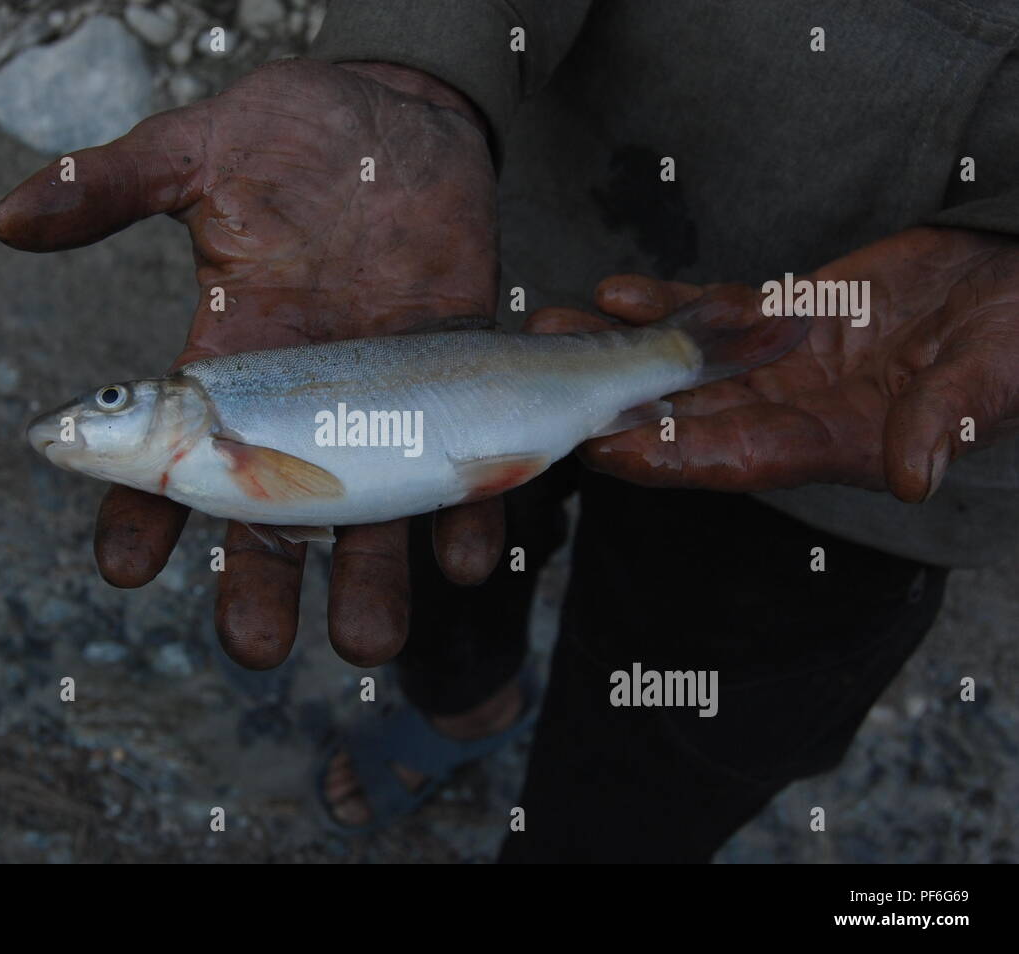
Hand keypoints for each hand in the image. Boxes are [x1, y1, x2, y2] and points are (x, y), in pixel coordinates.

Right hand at [0, 58, 501, 668]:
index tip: (122, 567)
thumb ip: (111, 186)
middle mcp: (299, 409)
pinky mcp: (453, 393)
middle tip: (255, 648)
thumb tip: (7, 219)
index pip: (169, 462)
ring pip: (368, 521)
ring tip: (368, 642)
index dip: (141, 517)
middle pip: (270, 521)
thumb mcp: (199, 150)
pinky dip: (464, 513)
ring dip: (369, 586)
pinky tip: (460, 551)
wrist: (406, 120)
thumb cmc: (294, 134)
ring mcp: (377, 410)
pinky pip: (463, 472)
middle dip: (261, 590)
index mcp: (227, 369)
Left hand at [525, 227, 1018, 500]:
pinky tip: (616, 291)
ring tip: (551, 327)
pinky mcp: (784, 314)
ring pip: (681, 361)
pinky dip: (666, 303)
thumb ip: (943, 424)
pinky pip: (712, 312)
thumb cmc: (1014, 341)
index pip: (730, 457)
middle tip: (539, 381)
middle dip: (609, 401)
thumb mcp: (987, 381)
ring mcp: (780, 362)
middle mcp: (788, 409)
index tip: (599, 450)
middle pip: (681, 414)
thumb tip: (914, 480)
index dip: (664, 457)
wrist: (1018, 280)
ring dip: (617, 347)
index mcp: (828, 443)